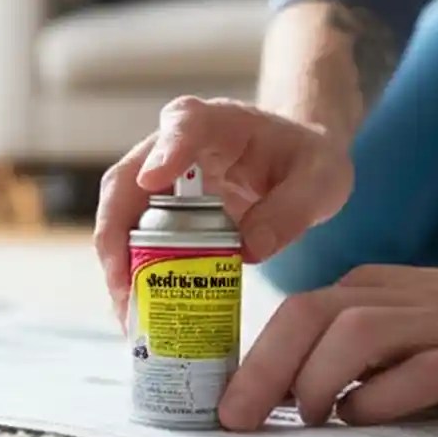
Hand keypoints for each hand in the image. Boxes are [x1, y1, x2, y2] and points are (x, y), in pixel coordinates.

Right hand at [94, 96, 353, 323]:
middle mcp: (174, 146)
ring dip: (116, 265)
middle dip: (116, 237)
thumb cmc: (304, 160)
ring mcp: (159, 180)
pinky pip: (132, 240)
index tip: (151, 179)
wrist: (295, 161)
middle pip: (127, 182)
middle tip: (124, 287)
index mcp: (217, 122)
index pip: (183, 125)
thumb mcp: (320, 179)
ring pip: (120, 216)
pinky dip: (132, 276)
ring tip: (128, 313)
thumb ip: (292, 209)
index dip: (163, 151)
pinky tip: (139, 312)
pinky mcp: (158, 211)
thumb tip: (247, 250)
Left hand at [218, 254, 437, 429]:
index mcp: (364, 292)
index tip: (221, 406)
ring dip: (317, 380)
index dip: (250, 360)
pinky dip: (382, 396)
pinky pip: (420, 371)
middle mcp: (392, 300)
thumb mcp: (395, 329)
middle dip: (262, 370)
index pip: (291, 316)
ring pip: (354, 336)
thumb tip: (274, 404)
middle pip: (308, 317)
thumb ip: (343, 355)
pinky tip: (366, 417)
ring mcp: (437, 324)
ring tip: (309, 418)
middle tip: (237, 419)